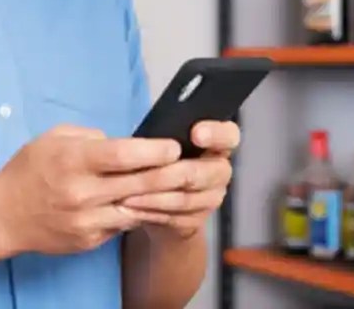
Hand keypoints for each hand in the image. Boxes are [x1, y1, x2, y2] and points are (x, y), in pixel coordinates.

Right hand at [0, 125, 194, 254]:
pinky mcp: (90, 239)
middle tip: (194, 167)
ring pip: (138, 208)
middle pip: (139, 184)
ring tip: (186, 188)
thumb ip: (90, 137)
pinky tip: (157, 205)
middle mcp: (82, 192)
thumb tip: (123, 142)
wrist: (2, 216)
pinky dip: (141, 213)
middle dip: (172, 175)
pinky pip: (124, 224)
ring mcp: (87, 220)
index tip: (174, 147)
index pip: (123, 155)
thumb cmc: (29, 170)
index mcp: (74, 161)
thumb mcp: (54, 138)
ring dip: (164, 199)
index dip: (154, 151)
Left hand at [119, 120, 239, 238]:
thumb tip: (147, 137)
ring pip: (184, 199)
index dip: (216, 134)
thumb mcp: (162, 142)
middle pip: (201, 173)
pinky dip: (149, 213)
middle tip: (139, 171)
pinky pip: (174, 218)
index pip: (229, 135)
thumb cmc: (161, 160)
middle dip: (165, 174)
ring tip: (124, 196)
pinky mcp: (198, 221)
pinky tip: (130, 209)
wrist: (161, 200)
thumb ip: (162, 136)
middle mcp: (220, 170)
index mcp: (217, 143)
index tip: (196, 134)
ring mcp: (212, 198)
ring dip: (152, 198)